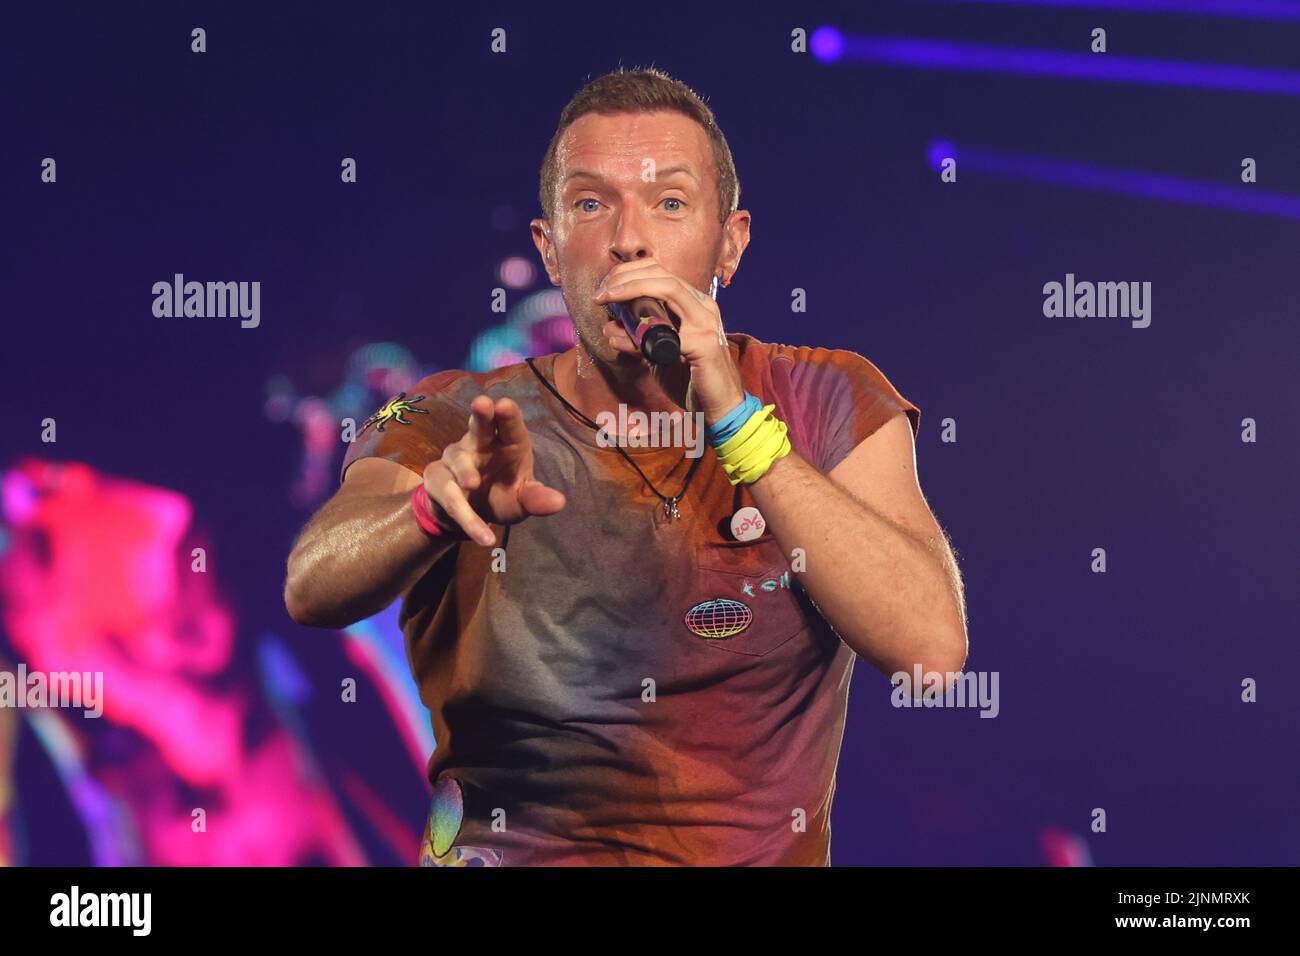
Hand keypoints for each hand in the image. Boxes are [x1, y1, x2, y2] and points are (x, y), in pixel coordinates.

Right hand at [421, 395, 565, 544]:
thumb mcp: (522, 500)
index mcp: (506, 442)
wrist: (468, 515)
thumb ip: (537, 499)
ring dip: (465, 471)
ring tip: (472, 483)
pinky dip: (466, 517)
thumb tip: (559, 502)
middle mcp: (479, 443)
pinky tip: (483, 536)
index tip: (505, 404)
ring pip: (459, 461)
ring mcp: (456, 457)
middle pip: (479, 425)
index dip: (508, 414)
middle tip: (483, 403)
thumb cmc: (501, 494)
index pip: (509, 425)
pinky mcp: (437, 478)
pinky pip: (450, 496)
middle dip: (480, 414)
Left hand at [594, 257, 744, 422]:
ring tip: (607, 299)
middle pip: (662, 274)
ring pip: (668, 288)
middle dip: (625, 277)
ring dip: (632, 289)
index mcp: (693, 304)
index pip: (660, 272)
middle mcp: (702, 306)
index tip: (604, 288)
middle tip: (600, 294)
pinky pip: (667, 332)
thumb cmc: (690, 380)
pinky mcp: (706, 344)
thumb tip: (610, 328)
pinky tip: (621, 341)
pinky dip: (638, 335)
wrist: (718, 408)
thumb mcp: (656, 356)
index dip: (629, 273)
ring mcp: (706, 322)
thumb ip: (637, 340)